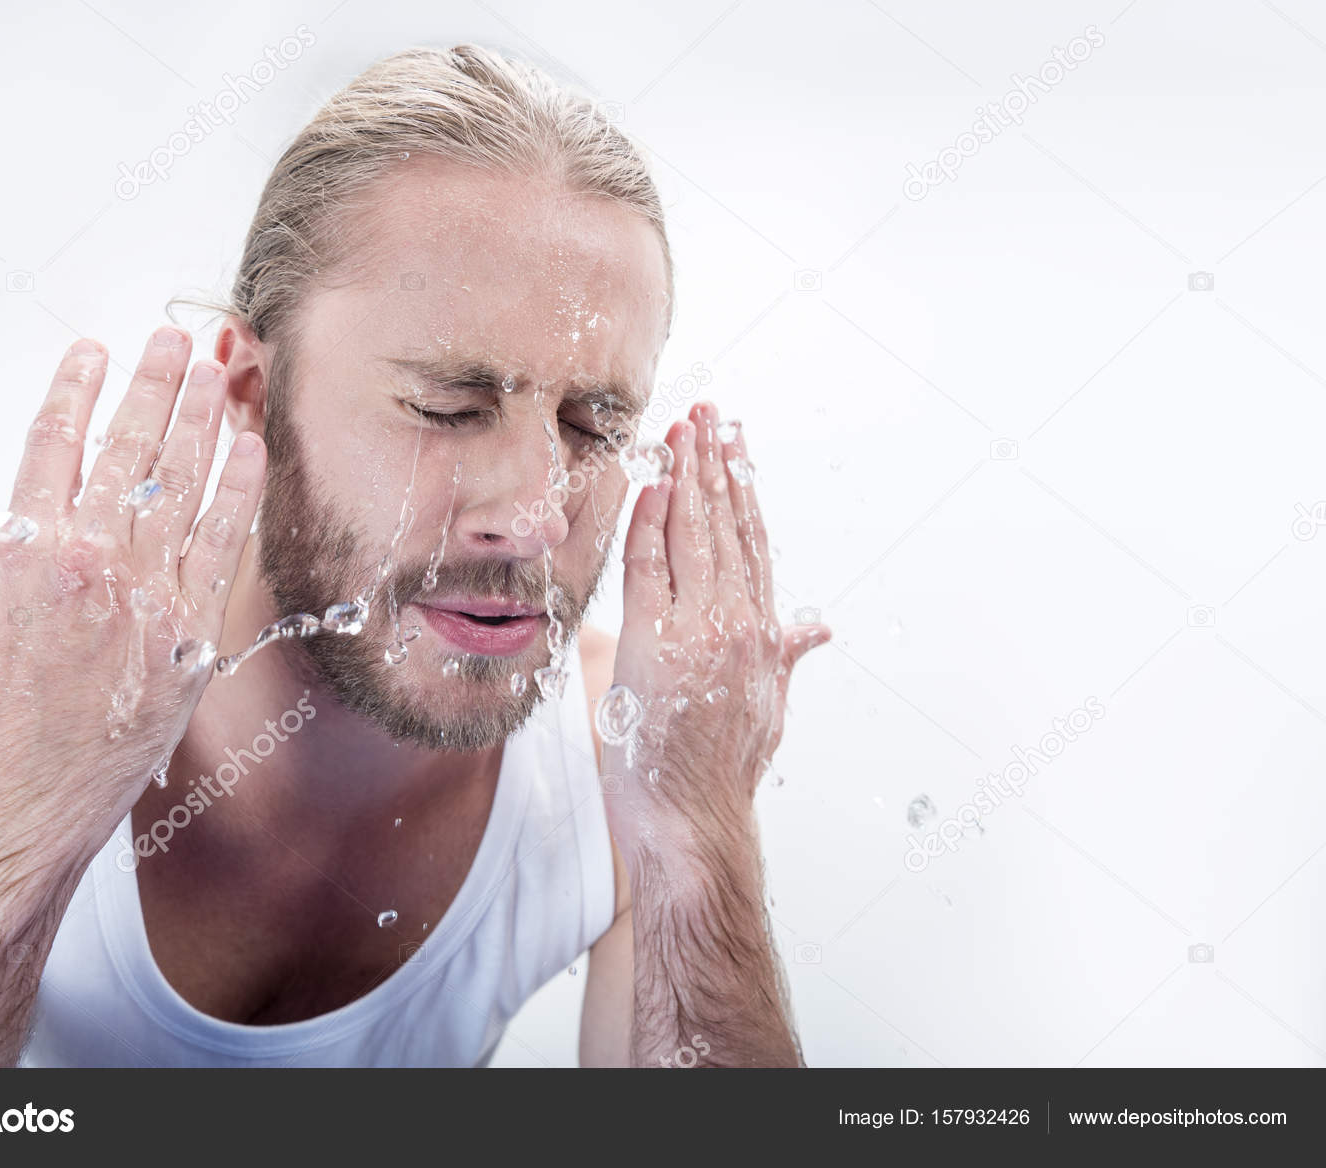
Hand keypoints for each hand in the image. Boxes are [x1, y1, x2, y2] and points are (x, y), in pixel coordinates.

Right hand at [0, 328, 265, 882]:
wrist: (12, 811)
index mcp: (22, 549)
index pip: (54, 441)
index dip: (77, 386)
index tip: (93, 348)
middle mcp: (91, 562)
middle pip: (129, 449)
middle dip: (152, 384)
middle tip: (172, 338)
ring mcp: (146, 599)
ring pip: (182, 487)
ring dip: (201, 420)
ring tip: (218, 369)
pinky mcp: (189, 639)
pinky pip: (221, 550)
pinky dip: (239, 494)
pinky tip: (251, 450)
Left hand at [605, 401, 827, 854]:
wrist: (694, 821)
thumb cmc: (721, 771)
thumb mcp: (767, 707)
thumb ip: (787, 658)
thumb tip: (816, 631)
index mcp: (763, 633)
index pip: (753, 543)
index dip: (743, 489)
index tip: (736, 445)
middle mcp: (738, 624)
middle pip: (727, 526)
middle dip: (716, 463)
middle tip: (709, 412)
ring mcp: (698, 631)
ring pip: (694, 535)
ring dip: (687, 475)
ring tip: (683, 427)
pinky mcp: (654, 644)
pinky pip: (650, 567)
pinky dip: (652, 521)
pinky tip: (654, 482)